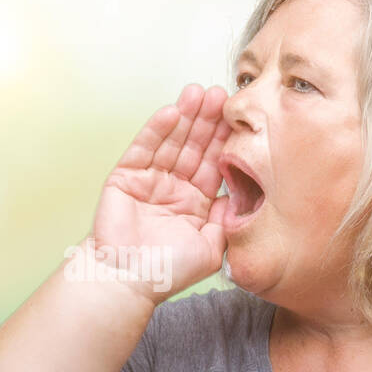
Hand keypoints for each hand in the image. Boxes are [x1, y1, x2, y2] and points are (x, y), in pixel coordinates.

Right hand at [89, 83, 231, 303]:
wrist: (128, 279)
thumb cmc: (169, 270)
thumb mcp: (212, 248)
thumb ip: (228, 222)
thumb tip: (245, 198)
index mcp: (198, 203)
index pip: (216, 165)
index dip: (226, 142)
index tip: (240, 119)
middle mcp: (177, 188)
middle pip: (196, 147)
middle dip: (208, 121)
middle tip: (221, 94)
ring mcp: (151, 179)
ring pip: (172, 142)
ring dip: (186, 117)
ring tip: (198, 92)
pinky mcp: (126, 176)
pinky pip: (144, 148)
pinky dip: (158, 130)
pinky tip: (172, 111)